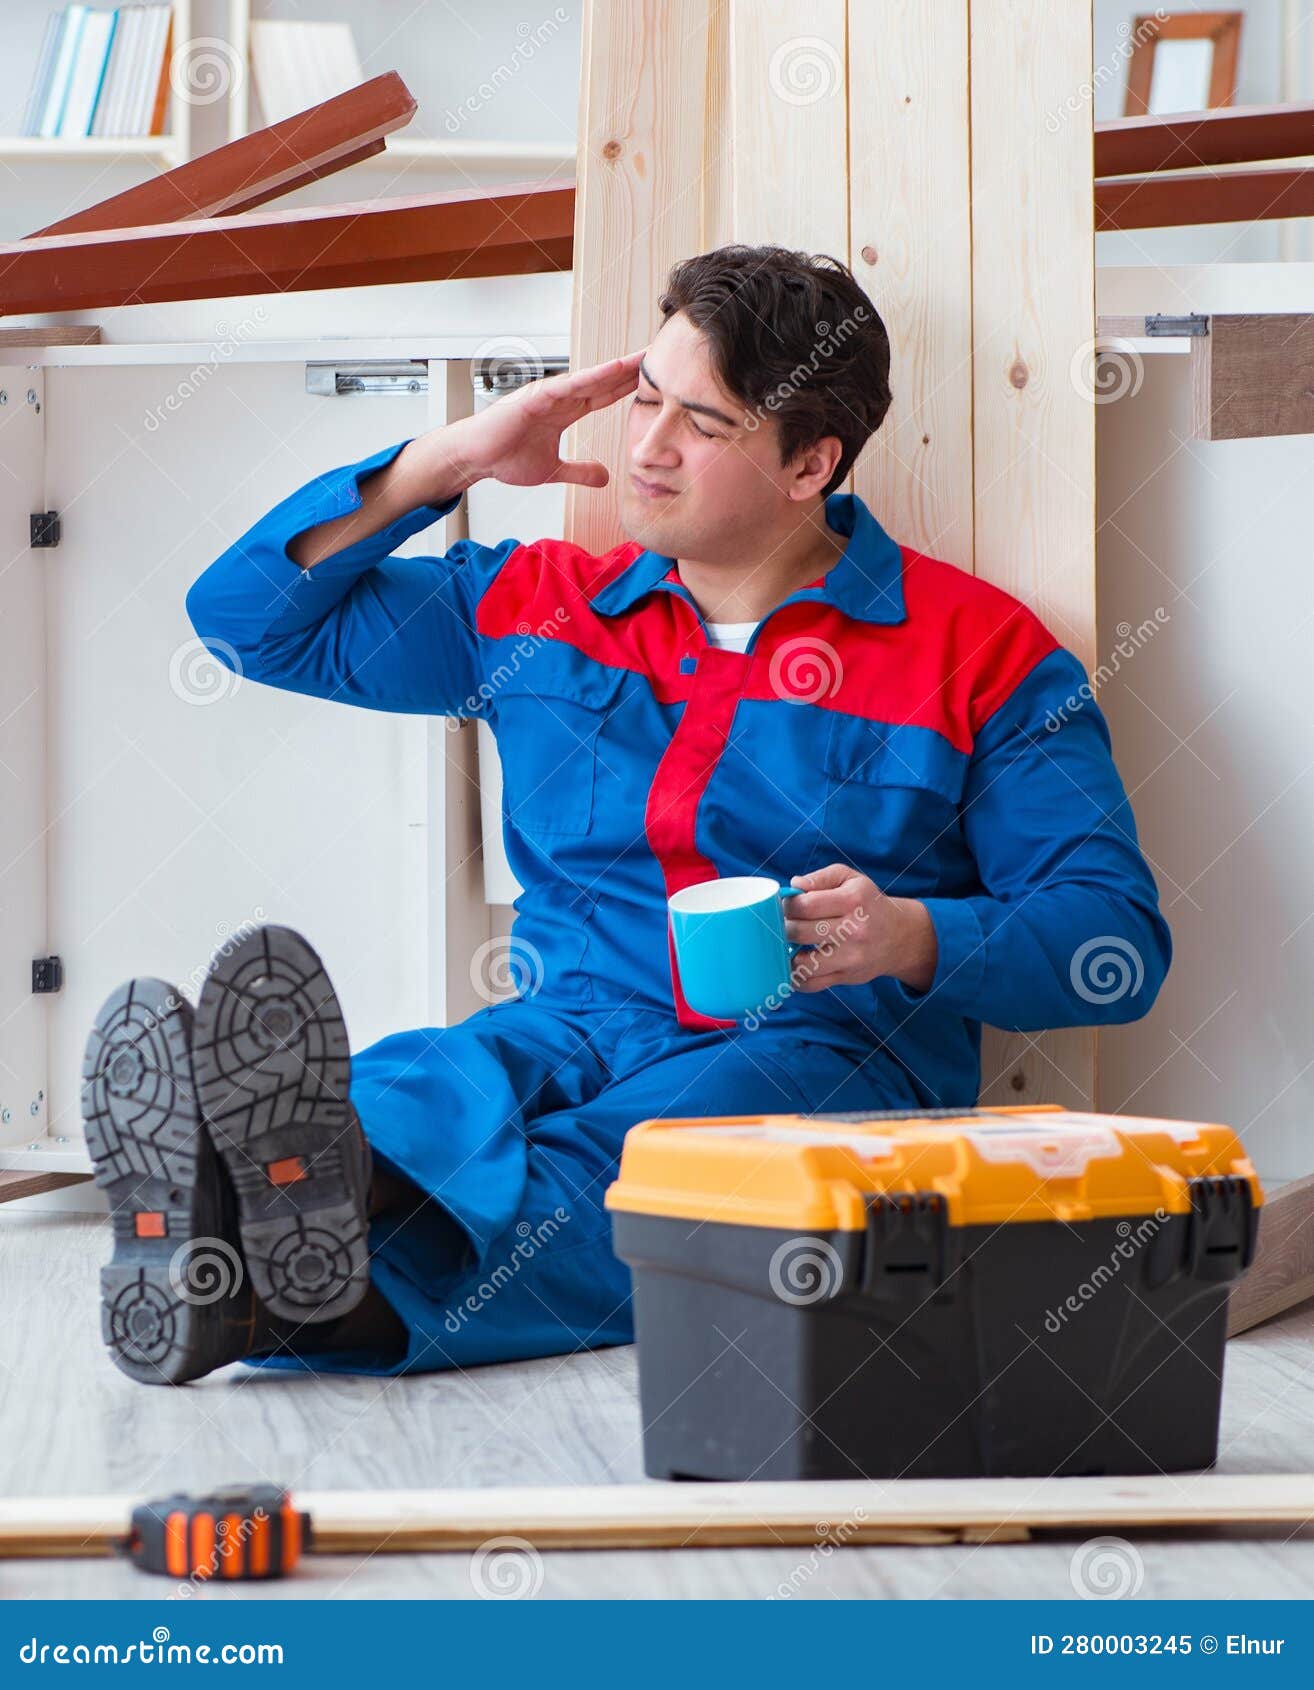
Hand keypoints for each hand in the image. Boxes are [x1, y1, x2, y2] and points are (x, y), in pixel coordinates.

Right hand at [449, 349, 644, 490]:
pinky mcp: (534, 397)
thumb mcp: (554, 471)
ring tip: (643, 358)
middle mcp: (560, 397)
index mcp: (566, 411)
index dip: (630, 387)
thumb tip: (606, 478)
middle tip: (661, 357)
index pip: (606, 395)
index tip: (656, 380)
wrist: (476, 459)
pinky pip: (566, 385)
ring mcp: (548, 394)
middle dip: (631, 370)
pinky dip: (588, 377)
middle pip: (604, 380)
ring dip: (617, 368)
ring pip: (590, 378)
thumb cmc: (505, 458)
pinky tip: (610, 370)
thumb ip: (580, 471)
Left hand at [784, 864, 937, 993]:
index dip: (787, 905)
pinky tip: (795, 965)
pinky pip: (812, 984)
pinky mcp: (847, 977)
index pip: (805, 905)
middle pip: (800, 932)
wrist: (898, 937)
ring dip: (788, 954)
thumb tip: (794, 884)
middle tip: (785, 924)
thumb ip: (820, 878)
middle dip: (784, 927)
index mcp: (852, 901)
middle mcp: (853, 930)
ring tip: (790, 944)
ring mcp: (851, 957)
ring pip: (803, 963)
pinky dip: (796, 978)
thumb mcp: (850, 879)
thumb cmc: (867, 903)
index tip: (787, 906)